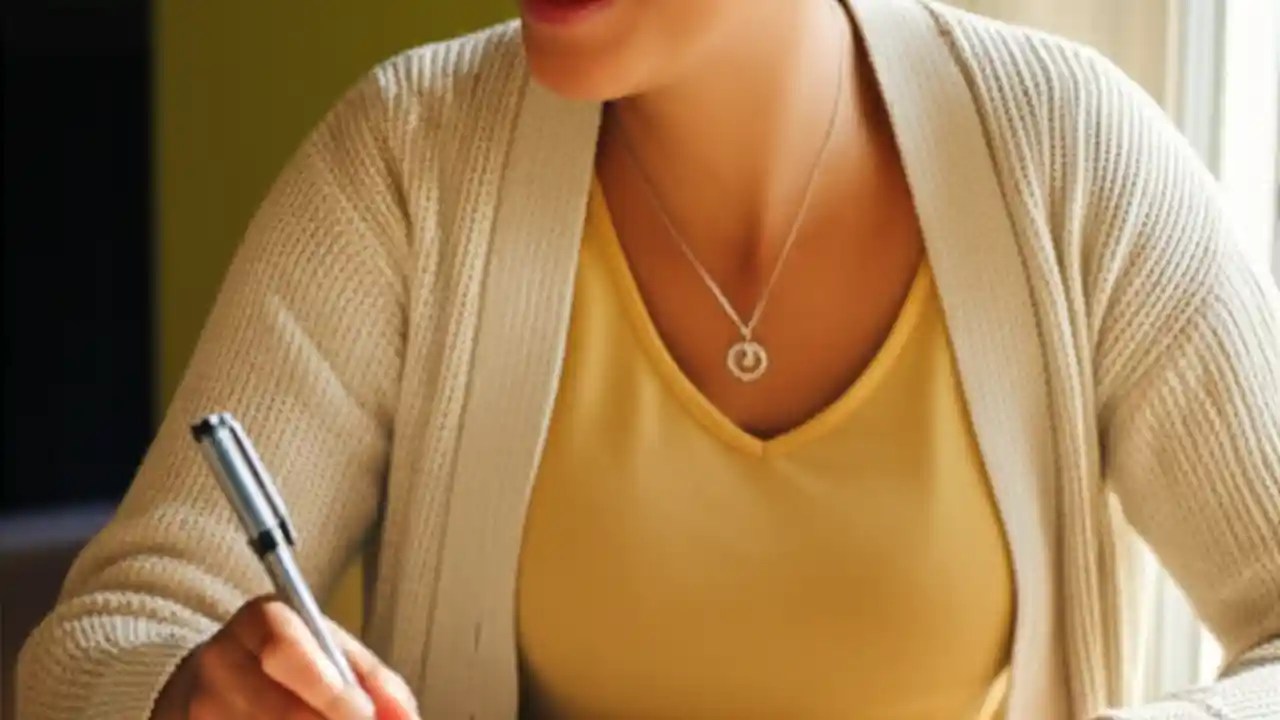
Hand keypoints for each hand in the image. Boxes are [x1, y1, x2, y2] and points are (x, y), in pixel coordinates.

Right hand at [151, 595, 418, 719]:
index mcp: (259, 620)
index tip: (361, 714)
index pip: (286, 649)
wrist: (210, 680)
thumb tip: (405, 719)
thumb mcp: (331, 652)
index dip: (328, 690)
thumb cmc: (287, 665)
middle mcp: (219, 660)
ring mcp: (195, 706)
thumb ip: (372, 681)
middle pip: (275, 708)